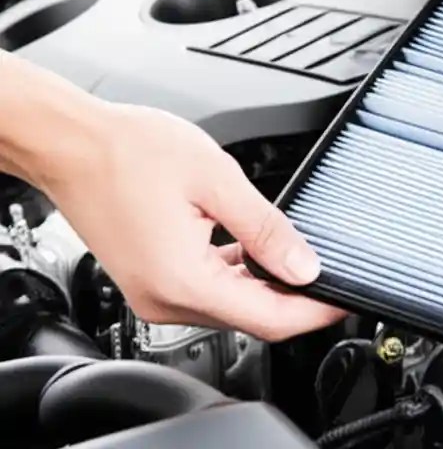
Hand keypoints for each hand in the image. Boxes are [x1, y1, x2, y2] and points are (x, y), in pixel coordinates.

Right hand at [40, 103, 344, 341]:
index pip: (271, 320)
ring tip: (303, 258)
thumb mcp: (218, 181)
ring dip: (269, 288)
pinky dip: (239, 277)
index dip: (317, 312)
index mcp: (183, 282)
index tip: (349, 297)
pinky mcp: (151, 282)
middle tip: (335, 274)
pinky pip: (208, 292)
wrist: (71, 144)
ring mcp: (155, 295)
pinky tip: (255, 251)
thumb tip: (307, 266)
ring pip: (232, 307)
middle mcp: (166, 300)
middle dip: (298, 300)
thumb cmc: (129, 152)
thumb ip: (267, 229)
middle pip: (253, 319)